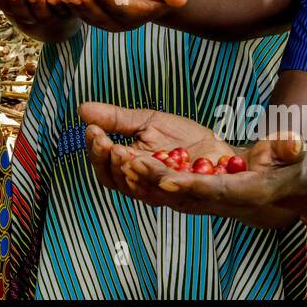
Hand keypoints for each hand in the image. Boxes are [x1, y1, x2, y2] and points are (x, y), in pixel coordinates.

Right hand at [0, 0, 83, 31]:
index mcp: (13, 6)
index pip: (3, 3)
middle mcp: (32, 14)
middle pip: (24, 10)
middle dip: (20, 1)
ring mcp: (52, 14)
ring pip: (46, 11)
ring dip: (41, 2)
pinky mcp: (72, 10)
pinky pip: (71, 8)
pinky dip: (68, 0)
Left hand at [60, 0, 186, 32]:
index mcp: (137, 14)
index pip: (120, 9)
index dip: (108, 0)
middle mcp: (120, 22)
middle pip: (99, 15)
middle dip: (84, 4)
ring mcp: (107, 20)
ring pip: (87, 14)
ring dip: (73, 4)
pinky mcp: (96, 14)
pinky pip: (81, 9)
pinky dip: (69, 2)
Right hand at [80, 101, 232, 207]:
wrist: (223, 151)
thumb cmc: (186, 140)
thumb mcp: (148, 121)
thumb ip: (117, 119)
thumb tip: (82, 110)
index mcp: (130, 167)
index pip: (103, 164)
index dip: (95, 149)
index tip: (92, 129)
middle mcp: (141, 185)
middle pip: (113, 179)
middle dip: (105, 158)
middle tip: (103, 139)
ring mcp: (161, 193)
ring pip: (134, 187)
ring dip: (124, 168)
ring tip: (119, 149)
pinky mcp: (182, 195)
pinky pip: (163, 191)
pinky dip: (150, 177)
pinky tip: (143, 160)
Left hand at [127, 133, 306, 218]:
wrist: (267, 181)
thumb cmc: (278, 166)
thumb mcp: (286, 155)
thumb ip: (287, 149)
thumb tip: (293, 143)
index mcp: (239, 191)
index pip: (212, 192)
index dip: (190, 188)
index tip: (168, 181)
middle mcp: (210, 199)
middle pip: (174, 193)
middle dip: (149, 177)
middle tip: (127, 158)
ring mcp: (192, 196)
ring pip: (156, 190)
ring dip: (132, 173)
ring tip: (111, 150)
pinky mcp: (179, 188)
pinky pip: (150, 184)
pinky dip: (130, 170)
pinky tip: (113, 151)